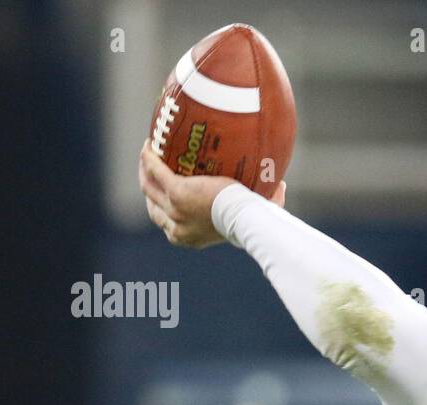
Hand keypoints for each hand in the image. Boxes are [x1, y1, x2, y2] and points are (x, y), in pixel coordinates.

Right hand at [138, 139, 285, 247]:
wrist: (247, 219)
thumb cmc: (255, 221)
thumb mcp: (253, 215)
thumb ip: (266, 201)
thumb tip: (281, 185)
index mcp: (186, 237)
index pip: (167, 223)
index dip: (163, 207)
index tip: (166, 191)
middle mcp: (175, 227)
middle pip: (153, 206)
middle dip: (150, 188)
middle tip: (154, 169)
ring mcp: (173, 209)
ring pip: (148, 188)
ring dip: (145, 171)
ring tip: (148, 153)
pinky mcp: (176, 192)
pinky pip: (156, 171)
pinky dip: (150, 158)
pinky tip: (150, 144)